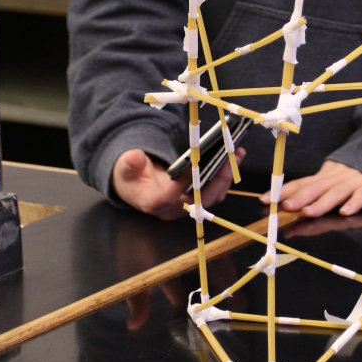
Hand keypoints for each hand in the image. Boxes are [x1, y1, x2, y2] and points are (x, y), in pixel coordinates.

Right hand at [112, 147, 243, 219]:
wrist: (138, 185)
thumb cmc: (132, 177)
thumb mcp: (125, 168)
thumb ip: (129, 164)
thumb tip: (133, 157)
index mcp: (152, 203)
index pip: (166, 199)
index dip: (178, 186)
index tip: (190, 168)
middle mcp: (173, 209)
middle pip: (198, 200)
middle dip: (214, 180)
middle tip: (225, 158)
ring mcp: (188, 205)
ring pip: (211, 196)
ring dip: (225, 175)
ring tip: (236, 152)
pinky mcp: (198, 198)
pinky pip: (215, 189)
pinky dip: (225, 173)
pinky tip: (234, 155)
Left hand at [271, 160, 361, 218]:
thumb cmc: (350, 175)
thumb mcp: (329, 178)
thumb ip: (312, 190)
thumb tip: (285, 202)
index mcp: (323, 177)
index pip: (300, 183)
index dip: (283, 191)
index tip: (265, 199)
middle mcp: (335, 178)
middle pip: (315, 188)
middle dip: (299, 198)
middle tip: (285, 207)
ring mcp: (353, 182)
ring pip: (335, 193)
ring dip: (321, 203)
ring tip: (308, 212)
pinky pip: (361, 196)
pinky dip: (353, 203)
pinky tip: (345, 212)